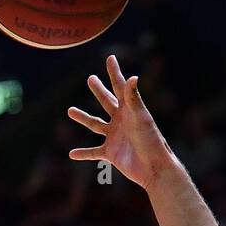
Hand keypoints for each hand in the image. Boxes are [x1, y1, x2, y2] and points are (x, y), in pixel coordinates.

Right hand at [67, 54, 173, 190]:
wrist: (154, 167)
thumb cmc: (151, 140)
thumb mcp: (141, 117)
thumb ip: (134, 98)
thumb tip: (133, 77)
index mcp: (129, 110)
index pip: (120, 86)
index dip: (114, 72)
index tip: (110, 58)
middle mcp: (121, 121)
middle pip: (107, 102)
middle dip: (99, 90)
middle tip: (91, 78)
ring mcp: (115, 137)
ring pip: (95, 125)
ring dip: (83, 118)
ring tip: (70, 110)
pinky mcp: (111, 153)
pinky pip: (94, 152)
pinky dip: (83, 153)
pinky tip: (72, 154)